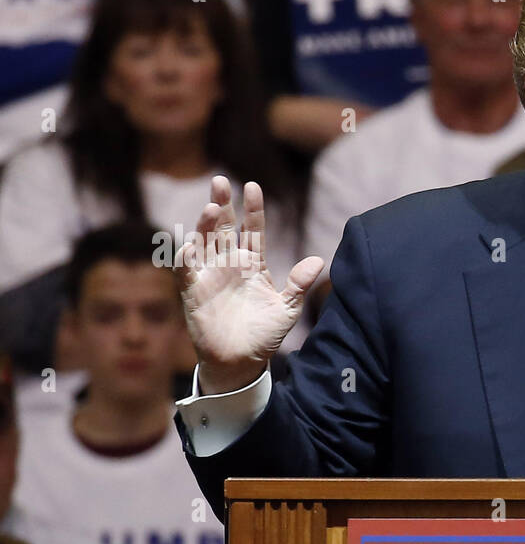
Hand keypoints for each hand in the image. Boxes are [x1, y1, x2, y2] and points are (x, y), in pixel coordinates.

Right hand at [177, 176, 324, 393]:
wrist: (243, 362)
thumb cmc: (264, 335)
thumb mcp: (287, 309)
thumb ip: (299, 284)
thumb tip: (319, 261)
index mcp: (252, 264)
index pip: (252, 230)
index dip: (252, 209)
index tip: (253, 186)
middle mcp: (229, 264)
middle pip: (223, 228)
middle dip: (222, 204)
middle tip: (220, 181)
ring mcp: (209, 276)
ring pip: (204, 243)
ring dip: (205, 225)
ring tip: (212, 208)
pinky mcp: (193, 293)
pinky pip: (186, 271)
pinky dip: (186, 258)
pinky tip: (190, 246)